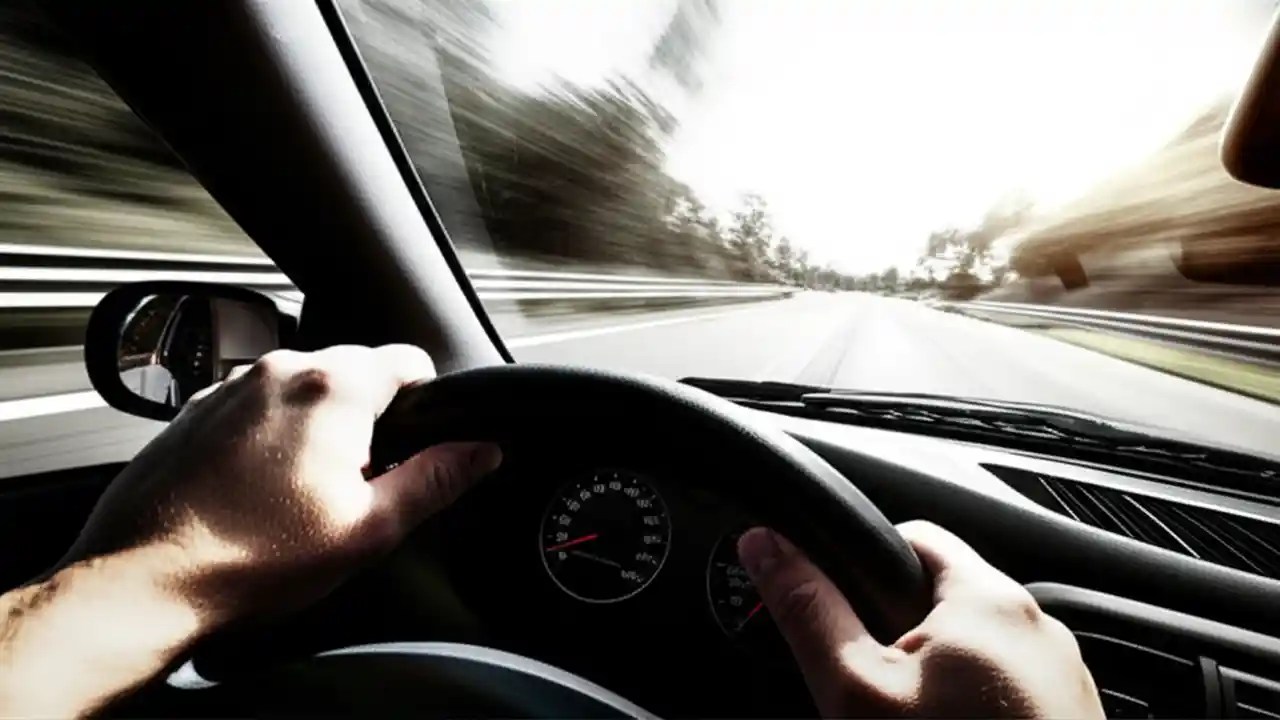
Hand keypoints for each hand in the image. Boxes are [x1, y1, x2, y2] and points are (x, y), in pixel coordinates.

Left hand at [62, 344, 500, 631]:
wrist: (146, 580)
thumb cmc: (255, 558)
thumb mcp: (368, 529)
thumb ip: (435, 480)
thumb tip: (482, 452)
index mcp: (335, 389)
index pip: (409, 360)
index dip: (427, 401)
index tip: (418, 440)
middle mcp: (281, 371)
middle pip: (354, 370)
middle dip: (369, 416)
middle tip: (358, 483)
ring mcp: (231, 386)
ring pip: (302, 387)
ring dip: (316, 424)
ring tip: (301, 492)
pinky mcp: (195, 409)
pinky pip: (255, 405)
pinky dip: (269, 433)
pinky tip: (258, 488)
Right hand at [737, 522, 1103, 718]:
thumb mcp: (858, 689)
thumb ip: (810, 611)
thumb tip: (764, 546)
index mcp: (987, 596)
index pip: (910, 537)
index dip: (862, 568)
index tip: (840, 614)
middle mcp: (1038, 624)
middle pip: (941, 599)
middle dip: (897, 635)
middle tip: (871, 689)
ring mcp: (1062, 674)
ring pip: (975, 649)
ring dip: (937, 675)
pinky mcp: (1070, 715)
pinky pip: (1006, 689)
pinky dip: (973, 705)